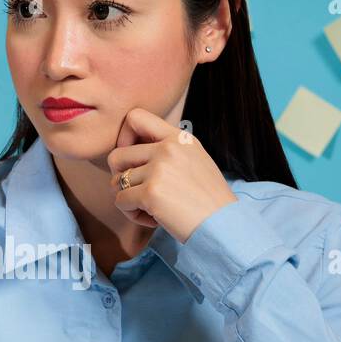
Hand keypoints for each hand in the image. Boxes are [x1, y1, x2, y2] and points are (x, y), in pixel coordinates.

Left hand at [108, 107, 236, 242]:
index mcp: (178, 138)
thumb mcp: (194, 160)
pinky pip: (121, 202)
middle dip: (121, 178)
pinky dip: (133, 215)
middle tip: (139, 193)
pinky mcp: (150, 192)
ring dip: (130, 200)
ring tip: (152, 209)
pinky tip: (154, 219)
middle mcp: (167, 148)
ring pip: (117, 183)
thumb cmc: (208, 199)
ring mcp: (158, 169)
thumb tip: (129, 151)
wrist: (224, 224)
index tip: (131, 159)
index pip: (135, 117)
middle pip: (116, 156)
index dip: (123, 137)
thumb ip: (167, 150)